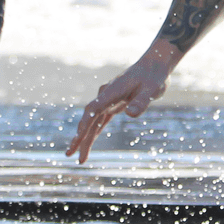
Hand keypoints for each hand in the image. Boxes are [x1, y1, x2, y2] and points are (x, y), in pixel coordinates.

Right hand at [66, 45, 177, 162]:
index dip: (84, 124)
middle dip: (79, 137)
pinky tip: (87, 144)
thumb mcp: (152, 89)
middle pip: (88, 118)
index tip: (77, 138)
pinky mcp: (113, 104)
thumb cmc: (154, 76)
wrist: (155, 64)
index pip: (93, 109)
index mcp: (112, 91)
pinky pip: (100, 120)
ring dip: (85, 139)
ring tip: (80, 158)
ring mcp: (108, 100)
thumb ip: (141, 101)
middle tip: (69, 154)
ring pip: (93, 122)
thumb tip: (130, 114)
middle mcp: (106, 95)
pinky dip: (94, 132)